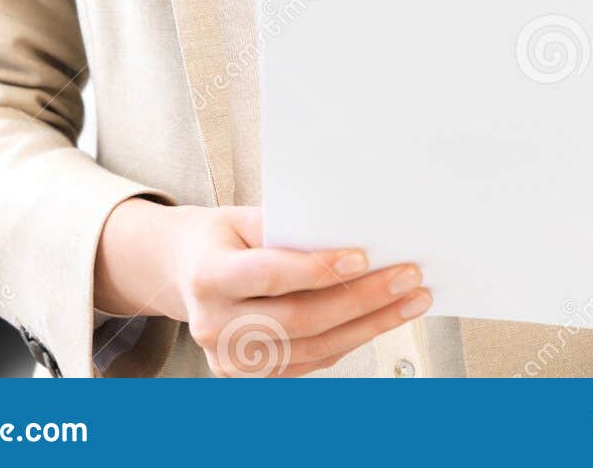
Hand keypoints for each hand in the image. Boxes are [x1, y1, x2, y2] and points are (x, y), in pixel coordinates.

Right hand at [95, 198, 430, 375]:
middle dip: (361, 299)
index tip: (364, 256)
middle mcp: (215, 324)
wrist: (184, 273)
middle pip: (300, 318)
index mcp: (208, 275)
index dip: (318, 269)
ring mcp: (230, 358)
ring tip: (409, 299)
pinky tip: (381, 319)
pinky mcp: (249, 375)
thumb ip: (285, 225)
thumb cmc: (222, 237)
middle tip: (406, 277)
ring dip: (369, 325)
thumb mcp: (240, 216)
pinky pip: (310, 361)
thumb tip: (347, 228)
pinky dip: (350, 339)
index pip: (270, 276)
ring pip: (313, 347)